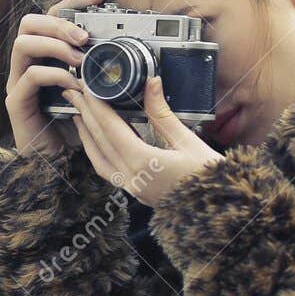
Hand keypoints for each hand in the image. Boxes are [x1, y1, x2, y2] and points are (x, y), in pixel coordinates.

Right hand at [6, 0, 100, 155]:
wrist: (55, 163)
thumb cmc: (73, 127)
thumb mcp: (92, 92)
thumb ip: (99, 71)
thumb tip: (124, 50)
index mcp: (44, 57)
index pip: (49, 16)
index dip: (71, 2)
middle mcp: (26, 65)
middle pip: (29, 23)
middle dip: (58, 23)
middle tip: (84, 36)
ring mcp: (17, 82)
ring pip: (23, 43)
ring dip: (56, 46)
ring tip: (81, 60)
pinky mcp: (16, 102)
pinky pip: (31, 76)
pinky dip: (56, 75)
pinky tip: (74, 85)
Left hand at [63, 76, 223, 207]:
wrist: (221, 213)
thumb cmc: (210, 178)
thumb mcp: (187, 141)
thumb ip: (162, 112)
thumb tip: (151, 82)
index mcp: (142, 163)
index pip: (110, 127)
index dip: (95, 104)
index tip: (86, 85)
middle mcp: (130, 177)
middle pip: (99, 140)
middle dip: (85, 113)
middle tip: (73, 91)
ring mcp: (130, 187)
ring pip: (97, 157)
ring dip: (86, 133)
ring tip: (78, 112)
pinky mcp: (135, 191)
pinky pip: (106, 169)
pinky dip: (96, 151)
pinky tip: (96, 139)